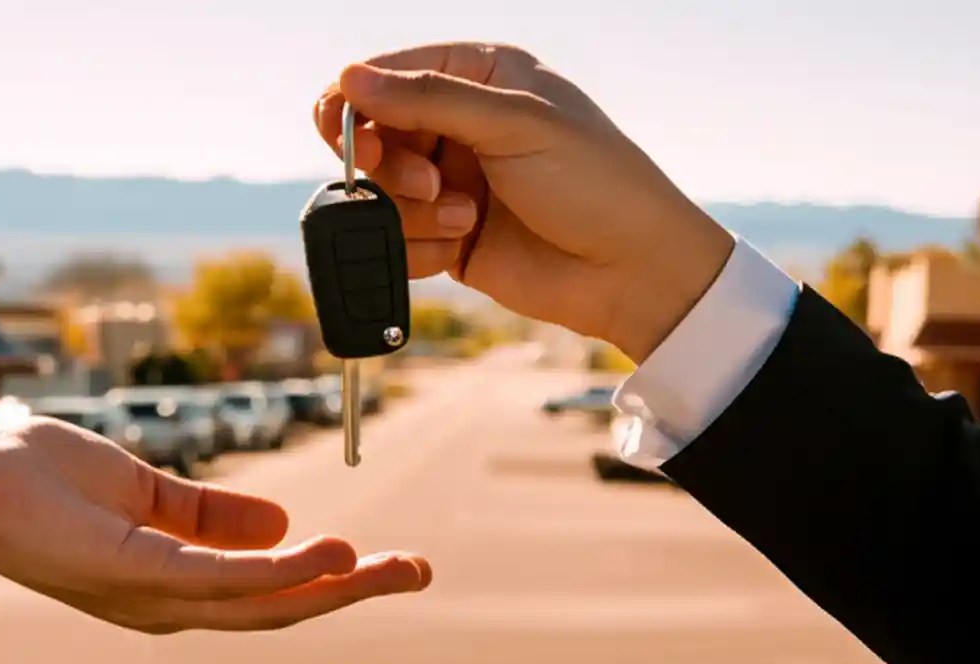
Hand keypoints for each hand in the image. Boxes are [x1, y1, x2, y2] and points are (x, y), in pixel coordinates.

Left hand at [0, 418, 430, 632]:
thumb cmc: (43, 485)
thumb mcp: (149, 494)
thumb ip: (212, 514)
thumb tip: (283, 522)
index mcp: (176, 582)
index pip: (268, 591)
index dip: (332, 582)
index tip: (387, 560)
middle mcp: (169, 603)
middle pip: (281, 608)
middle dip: (356, 593)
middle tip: (422, 572)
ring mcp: (151, 595)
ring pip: (262, 601)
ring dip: (336, 587)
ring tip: (395, 566)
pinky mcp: (133, 572)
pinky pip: (220, 576)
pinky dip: (281, 570)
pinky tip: (329, 553)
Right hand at [314, 43, 735, 362]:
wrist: (631, 273)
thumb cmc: (593, 183)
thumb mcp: (515, 124)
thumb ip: (429, 98)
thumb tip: (349, 78)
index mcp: (480, 76)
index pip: (387, 73)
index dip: (357, 102)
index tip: (347, 132)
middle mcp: (460, 125)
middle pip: (374, 135)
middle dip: (390, 164)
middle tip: (423, 182)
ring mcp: (452, 182)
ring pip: (381, 192)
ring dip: (414, 211)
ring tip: (467, 218)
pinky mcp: (449, 236)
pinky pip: (399, 239)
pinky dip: (419, 247)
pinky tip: (463, 246)